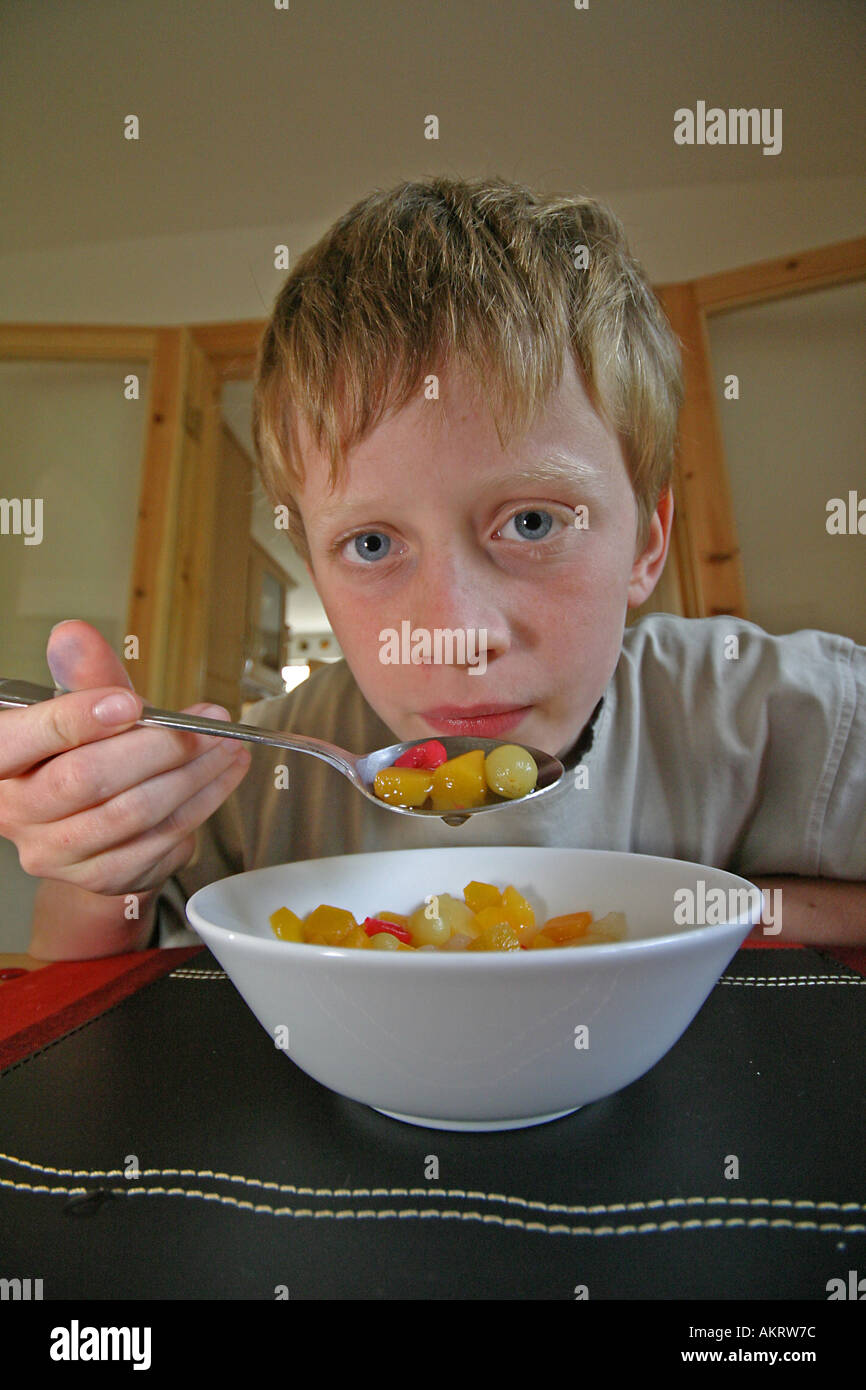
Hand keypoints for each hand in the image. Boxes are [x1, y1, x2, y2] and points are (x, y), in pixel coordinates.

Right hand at [0, 620, 250, 897]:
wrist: (93, 826)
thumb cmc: (86, 756)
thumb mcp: (85, 708)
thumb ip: (85, 675)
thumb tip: (72, 634)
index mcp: (0, 760)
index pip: (22, 738)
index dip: (76, 719)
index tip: (129, 703)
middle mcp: (15, 812)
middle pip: (86, 778)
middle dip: (158, 746)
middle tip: (208, 722)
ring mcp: (55, 852)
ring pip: (132, 812)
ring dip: (193, 775)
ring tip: (226, 745)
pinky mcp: (99, 877)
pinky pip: (158, 840)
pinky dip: (200, 805)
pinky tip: (221, 778)